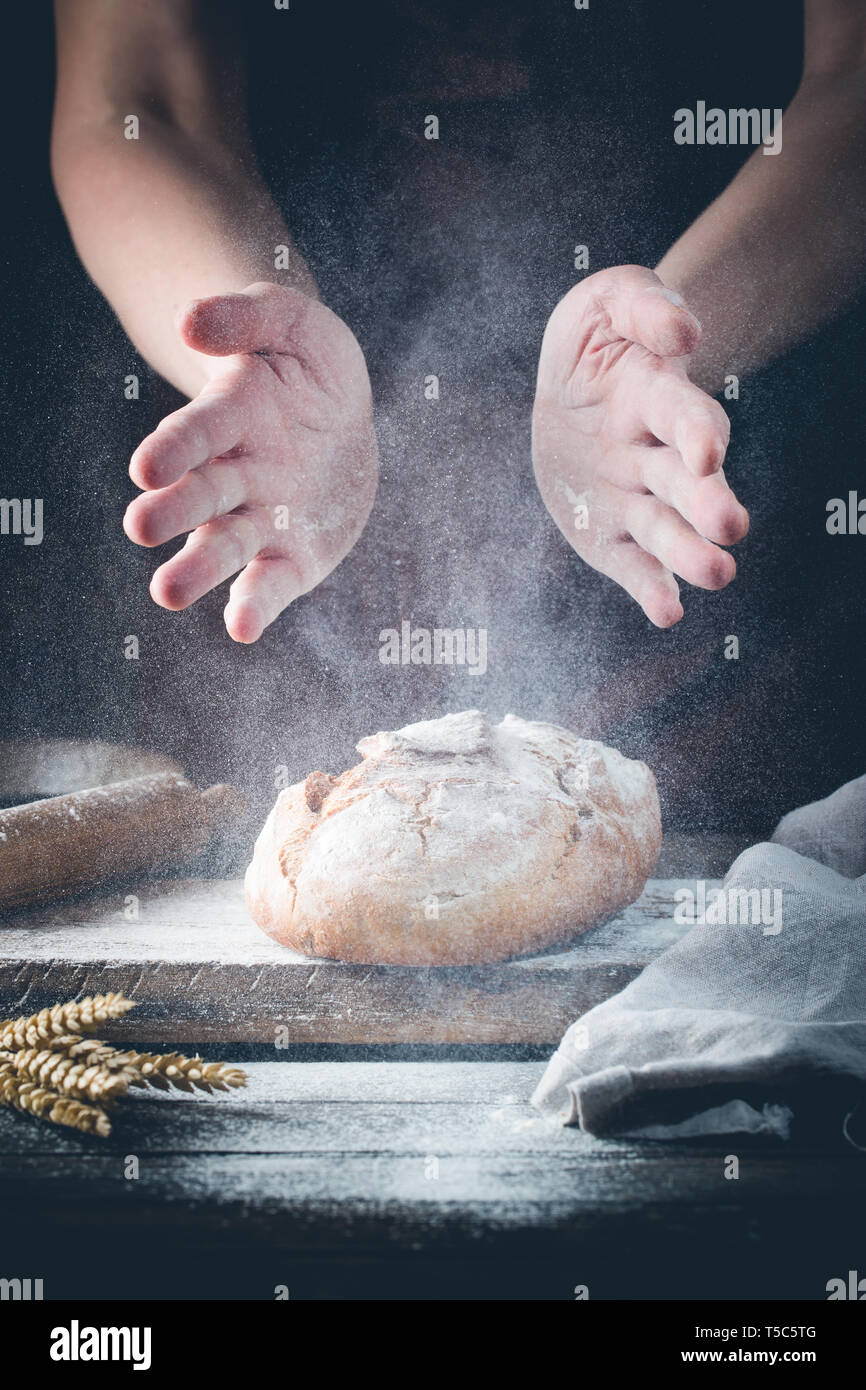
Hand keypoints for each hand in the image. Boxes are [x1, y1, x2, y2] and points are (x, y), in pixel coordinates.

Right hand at [124, 282, 377, 641]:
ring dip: (197, 569)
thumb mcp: (291, 321)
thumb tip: (190, 322)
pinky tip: (241, 628)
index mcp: (231, 414)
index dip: (177, 447)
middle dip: (173, 510)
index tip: (146, 467)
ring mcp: (260, 518)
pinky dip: (255, 605)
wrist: (337, 414)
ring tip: (167, 593)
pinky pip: (271, 583)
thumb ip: (246, 314)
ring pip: (225, 547)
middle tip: (141, 527)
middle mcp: (234, 473)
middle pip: (201, 494)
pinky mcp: (291, 557)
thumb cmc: (304, 363)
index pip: (200, 431)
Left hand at [532, 265, 748, 626]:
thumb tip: (683, 333)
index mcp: (657, 396)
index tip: (709, 452)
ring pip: (665, 530)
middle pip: (686, 482)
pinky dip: (651, 589)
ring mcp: (635, 498)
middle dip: (707, 504)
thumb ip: (645, 307)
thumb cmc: (600, 338)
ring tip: (717, 574)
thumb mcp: (609, 303)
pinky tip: (668, 613)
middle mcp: (656, 454)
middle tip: (730, 527)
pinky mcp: (611, 535)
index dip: (695, 432)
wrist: (576, 383)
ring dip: (689, 554)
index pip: (682, 415)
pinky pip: (632, 565)